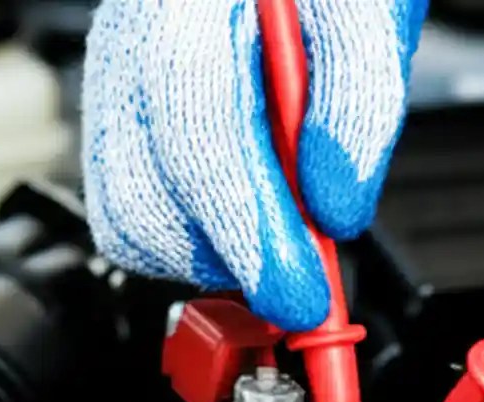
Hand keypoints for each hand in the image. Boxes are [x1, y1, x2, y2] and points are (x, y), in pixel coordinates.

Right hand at [81, 0, 428, 330]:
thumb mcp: (369, 6)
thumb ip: (357, 97)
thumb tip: (334, 211)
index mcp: (186, 3)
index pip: (197, 126)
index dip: (251, 225)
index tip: (299, 291)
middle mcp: (131, 37)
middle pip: (137, 192)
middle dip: (221, 256)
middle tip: (295, 274)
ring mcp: (114, 74)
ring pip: (126, 212)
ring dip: (206, 249)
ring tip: (277, 232)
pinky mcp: (119, 105)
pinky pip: (132, 197)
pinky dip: (191, 228)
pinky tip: (246, 205)